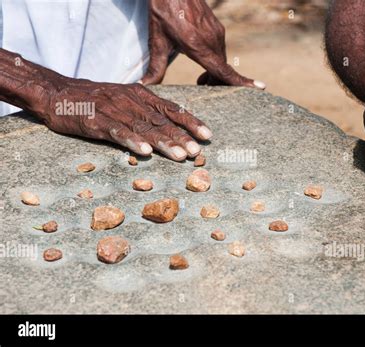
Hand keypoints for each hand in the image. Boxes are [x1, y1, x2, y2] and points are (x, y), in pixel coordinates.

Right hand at [39, 77, 211, 159]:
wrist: (57, 93)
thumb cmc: (96, 100)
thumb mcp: (125, 100)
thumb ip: (146, 111)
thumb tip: (172, 127)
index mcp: (140, 95)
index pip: (171, 109)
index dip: (190, 122)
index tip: (207, 135)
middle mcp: (130, 100)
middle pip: (160, 121)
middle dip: (181, 137)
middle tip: (197, 152)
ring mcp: (113, 110)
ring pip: (143, 127)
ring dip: (163, 142)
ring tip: (180, 156)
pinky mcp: (95, 120)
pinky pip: (116, 131)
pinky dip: (131, 141)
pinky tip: (145, 151)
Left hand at [141, 0, 265, 88]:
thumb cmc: (162, 11)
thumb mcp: (157, 41)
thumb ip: (155, 67)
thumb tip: (144, 85)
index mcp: (199, 47)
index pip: (224, 70)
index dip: (242, 82)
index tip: (261, 87)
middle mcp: (212, 40)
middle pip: (223, 70)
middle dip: (217, 83)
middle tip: (201, 87)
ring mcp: (216, 32)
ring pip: (222, 59)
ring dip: (215, 71)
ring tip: (200, 78)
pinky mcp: (217, 27)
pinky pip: (220, 49)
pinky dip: (214, 59)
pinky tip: (201, 57)